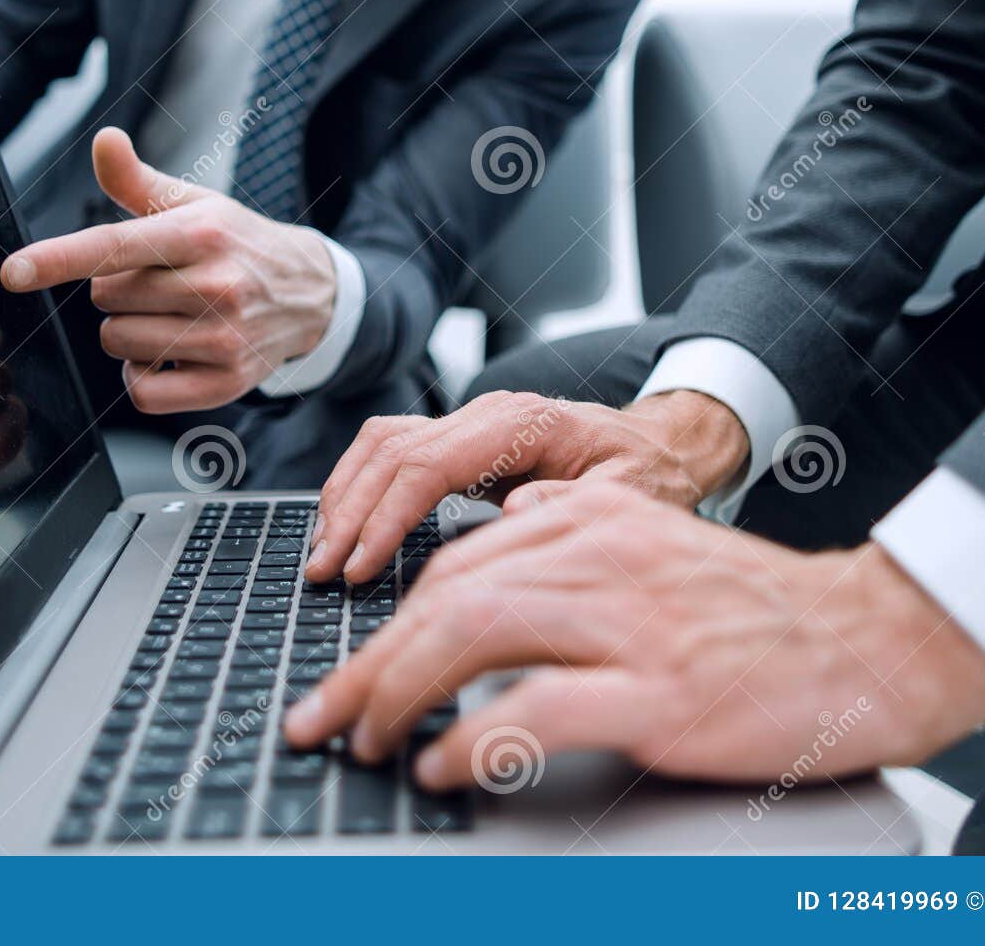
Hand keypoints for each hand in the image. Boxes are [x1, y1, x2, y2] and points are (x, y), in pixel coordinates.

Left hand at [0, 127, 337, 412]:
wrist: (310, 294)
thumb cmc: (237, 244)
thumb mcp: (195, 204)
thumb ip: (138, 180)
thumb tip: (103, 140)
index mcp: (201, 233)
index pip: (114, 246)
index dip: (58, 258)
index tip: (14, 272)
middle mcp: (216, 285)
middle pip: (104, 297)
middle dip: (117, 289)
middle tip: (159, 281)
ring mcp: (223, 338)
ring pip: (118, 342)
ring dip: (127, 331)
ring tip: (168, 316)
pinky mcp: (226, 383)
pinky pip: (144, 392)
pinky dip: (140, 376)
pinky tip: (166, 354)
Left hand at [284, 482, 984, 787]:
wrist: (874, 639)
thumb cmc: (763, 609)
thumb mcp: (662, 538)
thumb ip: (582, 523)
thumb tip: (506, 522)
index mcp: (594, 520)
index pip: (457, 565)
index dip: (390, 621)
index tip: (354, 671)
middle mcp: (600, 557)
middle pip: (447, 596)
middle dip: (370, 662)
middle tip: (325, 718)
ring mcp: (630, 622)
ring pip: (474, 634)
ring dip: (398, 691)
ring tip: (366, 740)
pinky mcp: (661, 690)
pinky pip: (539, 707)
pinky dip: (475, 738)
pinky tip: (443, 765)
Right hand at [306, 387, 749, 582]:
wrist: (661, 446)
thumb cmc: (650, 475)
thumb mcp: (632, 497)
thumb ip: (576, 503)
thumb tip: (513, 510)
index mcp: (522, 424)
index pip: (429, 463)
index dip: (386, 517)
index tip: (361, 567)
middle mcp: (487, 414)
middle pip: (393, 451)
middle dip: (350, 512)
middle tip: (324, 570)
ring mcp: (469, 422)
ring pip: (382, 443)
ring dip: (344, 496)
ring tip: (323, 553)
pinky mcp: (459, 439)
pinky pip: (392, 449)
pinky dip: (358, 485)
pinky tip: (344, 525)